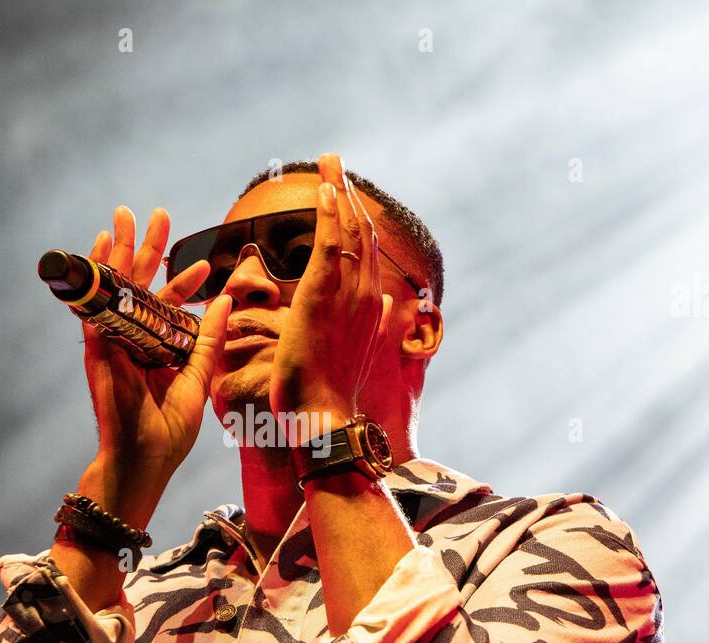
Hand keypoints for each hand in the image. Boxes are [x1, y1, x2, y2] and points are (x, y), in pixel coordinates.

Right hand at [79, 206, 232, 487]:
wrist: (143, 460)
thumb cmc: (170, 431)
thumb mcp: (198, 377)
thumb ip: (209, 338)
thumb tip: (225, 299)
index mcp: (159, 348)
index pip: (171, 306)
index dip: (186, 283)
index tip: (207, 266)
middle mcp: (135, 340)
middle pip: (141, 285)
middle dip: (150, 249)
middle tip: (159, 215)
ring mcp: (114, 341)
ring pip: (116, 286)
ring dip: (120, 249)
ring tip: (125, 214)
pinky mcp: (97, 347)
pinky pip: (94, 304)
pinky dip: (96, 276)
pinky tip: (99, 247)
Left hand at [269, 153, 393, 428]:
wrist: (326, 417)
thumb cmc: (334, 392)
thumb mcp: (357, 351)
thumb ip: (372, 322)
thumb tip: (388, 303)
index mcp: (369, 305)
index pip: (362, 250)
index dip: (352, 217)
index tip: (342, 191)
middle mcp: (363, 293)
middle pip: (357, 232)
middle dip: (345, 193)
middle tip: (333, 161)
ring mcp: (345, 294)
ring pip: (344, 233)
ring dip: (335, 192)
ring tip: (327, 162)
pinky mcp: (320, 298)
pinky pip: (326, 246)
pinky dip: (326, 216)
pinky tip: (323, 190)